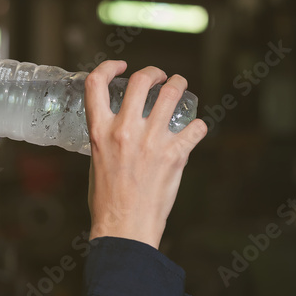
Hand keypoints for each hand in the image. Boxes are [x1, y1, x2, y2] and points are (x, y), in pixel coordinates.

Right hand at [84, 60, 207, 248]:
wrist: (124, 228)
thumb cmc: (107, 200)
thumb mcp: (96, 161)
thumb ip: (107, 139)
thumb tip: (120, 128)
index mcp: (100, 131)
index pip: (96, 83)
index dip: (109, 67)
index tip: (121, 66)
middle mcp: (125, 131)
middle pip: (142, 80)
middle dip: (155, 72)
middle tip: (161, 76)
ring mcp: (152, 141)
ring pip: (173, 94)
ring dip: (180, 85)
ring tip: (181, 87)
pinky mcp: (175, 155)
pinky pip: (196, 128)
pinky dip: (198, 126)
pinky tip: (195, 129)